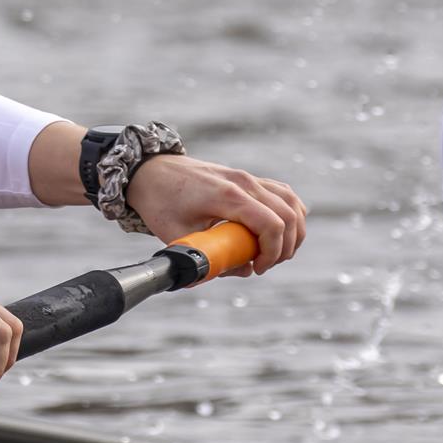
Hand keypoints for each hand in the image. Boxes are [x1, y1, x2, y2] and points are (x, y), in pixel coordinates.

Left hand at [124, 155, 305, 273]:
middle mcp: (244, 182)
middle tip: (263, 266)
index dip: (272, 252)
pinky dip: (289, 213)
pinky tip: (280, 231)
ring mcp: (248, 177)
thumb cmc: (160, 202)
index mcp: (227, 196)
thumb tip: (241, 271)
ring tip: (273, 253)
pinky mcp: (248, 178)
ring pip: (292, 203)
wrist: (149, 171)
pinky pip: (283, 194)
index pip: (271, 224)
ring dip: (293, 231)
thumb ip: (208, 257)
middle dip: (285, 247)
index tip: (257, 269)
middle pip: (288, 215)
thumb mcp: (177, 236)